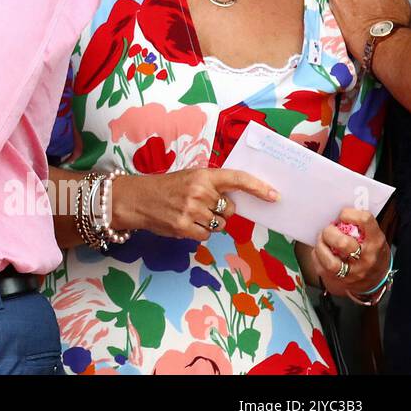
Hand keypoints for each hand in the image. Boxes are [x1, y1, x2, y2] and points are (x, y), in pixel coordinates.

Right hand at [111, 168, 278, 240]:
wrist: (136, 199)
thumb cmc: (165, 188)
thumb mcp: (189, 178)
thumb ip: (211, 186)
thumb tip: (236, 201)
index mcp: (202, 175)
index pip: (237, 179)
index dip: (258, 187)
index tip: (274, 195)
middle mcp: (199, 191)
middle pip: (229, 209)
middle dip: (220, 211)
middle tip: (201, 205)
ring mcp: (192, 210)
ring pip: (219, 225)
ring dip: (209, 223)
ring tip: (189, 214)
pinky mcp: (184, 227)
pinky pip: (206, 235)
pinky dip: (199, 232)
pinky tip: (185, 223)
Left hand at [312, 208, 390, 295]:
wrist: (374, 280)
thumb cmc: (371, 252)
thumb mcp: (373, 237)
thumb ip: (360, 225)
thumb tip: (336, 211)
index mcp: (376, 242)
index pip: (365, 220)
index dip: (349, 214)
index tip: (342, 215)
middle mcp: (366, 259)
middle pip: (343, 243)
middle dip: (330, 232)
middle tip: (329, 229)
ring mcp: (353, 272)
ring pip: (330, 261)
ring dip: (320, 246)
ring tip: (321, 239)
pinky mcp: (339, 280)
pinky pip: (321, 267)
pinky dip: (316, 255)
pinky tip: (320, 250)